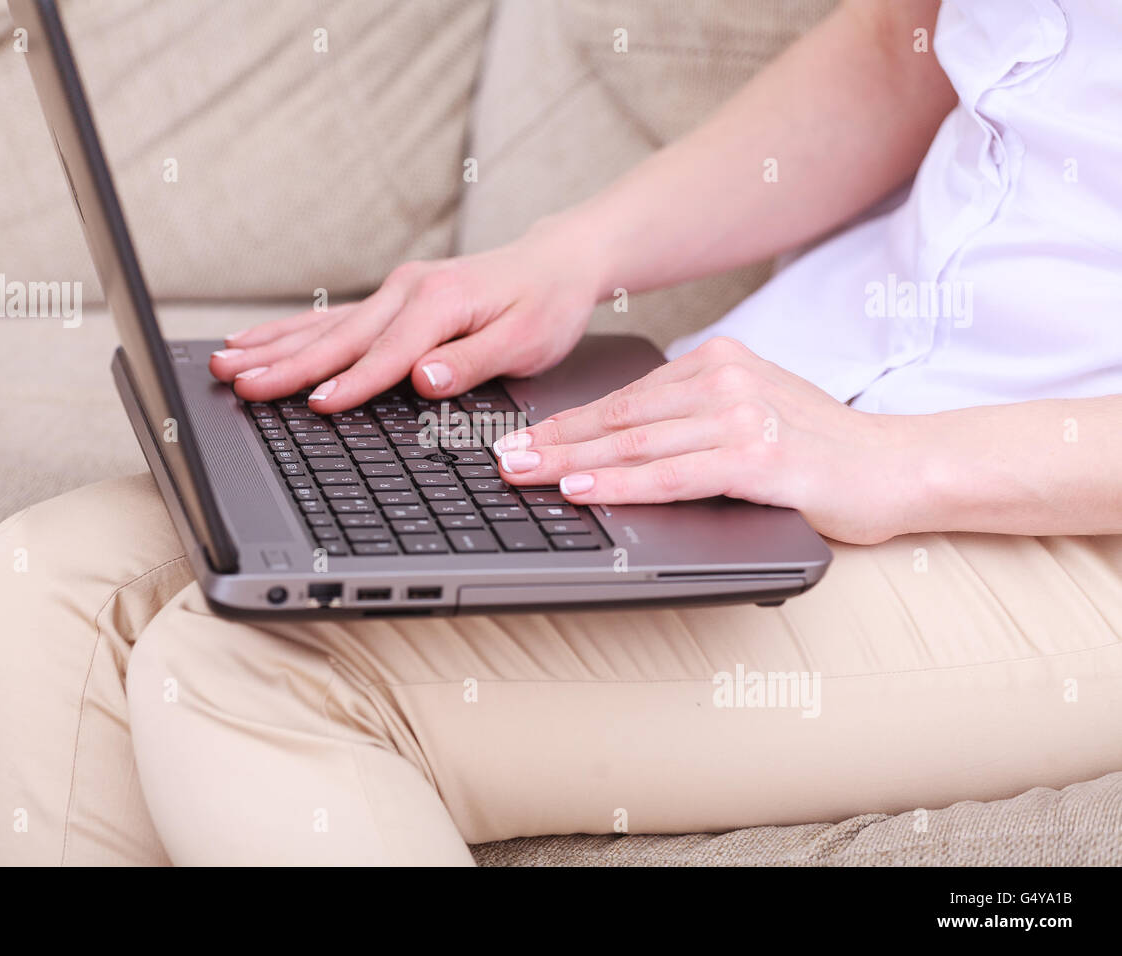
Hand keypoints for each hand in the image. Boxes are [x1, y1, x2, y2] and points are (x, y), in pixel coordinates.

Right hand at [208, 220, 601, 412]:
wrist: (556, 261)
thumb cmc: (546, 304)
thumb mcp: (526, 341)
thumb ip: (472, 363)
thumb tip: (425, 380)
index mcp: (440, 302)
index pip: (388, 354)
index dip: (352, 384)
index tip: (314, 405)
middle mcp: (408, 291)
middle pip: (337, 337)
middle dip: (284, 362)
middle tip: (235, 382)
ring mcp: (394, 292)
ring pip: (323, 325)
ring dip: (272, 345)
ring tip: (225, 361)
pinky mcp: (390, 300)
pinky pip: (331, 319)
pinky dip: (290, 331)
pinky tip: (258, 341)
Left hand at [493, 337, 925, 543]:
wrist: (897, 465)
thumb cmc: (820, 449)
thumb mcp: (748, 414)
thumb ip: (689, 419)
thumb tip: (613, 444)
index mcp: (718, 361)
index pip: (624, 398)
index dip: (567, 423)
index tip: (522, 439)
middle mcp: (726, 379)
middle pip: (619, 418)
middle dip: (553, 443)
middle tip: (502, 460)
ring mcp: (743, 415)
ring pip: (635, 445)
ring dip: (570, 464)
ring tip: (524, 476)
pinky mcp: (760, 457)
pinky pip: (671, 475)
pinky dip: (619, 485)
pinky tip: (581, 491)